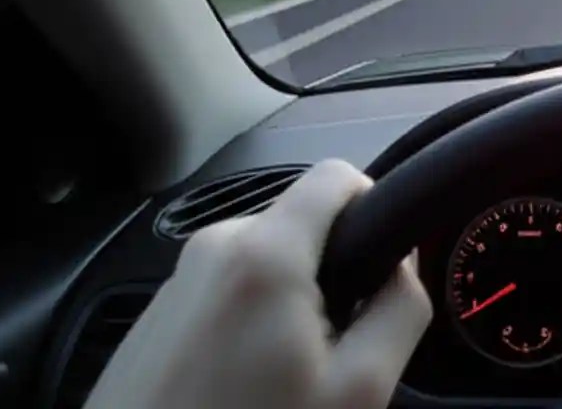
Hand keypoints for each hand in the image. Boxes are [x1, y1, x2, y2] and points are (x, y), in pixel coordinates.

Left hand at [86, 159, 432, 408]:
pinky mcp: (157, 313)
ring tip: (284, 375)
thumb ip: (402, 309)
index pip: (338, 175)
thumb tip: (404, 267)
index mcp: (266, 253)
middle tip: (332, 351)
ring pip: (267, 262)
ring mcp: (178, 279)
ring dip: (291, 303)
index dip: (374, 210)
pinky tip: (244, 381)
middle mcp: (214, 248)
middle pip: (304, 225)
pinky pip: (228, 291)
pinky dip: (251, 322)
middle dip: (331, 274)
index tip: (379, 272)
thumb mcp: (360, 388)